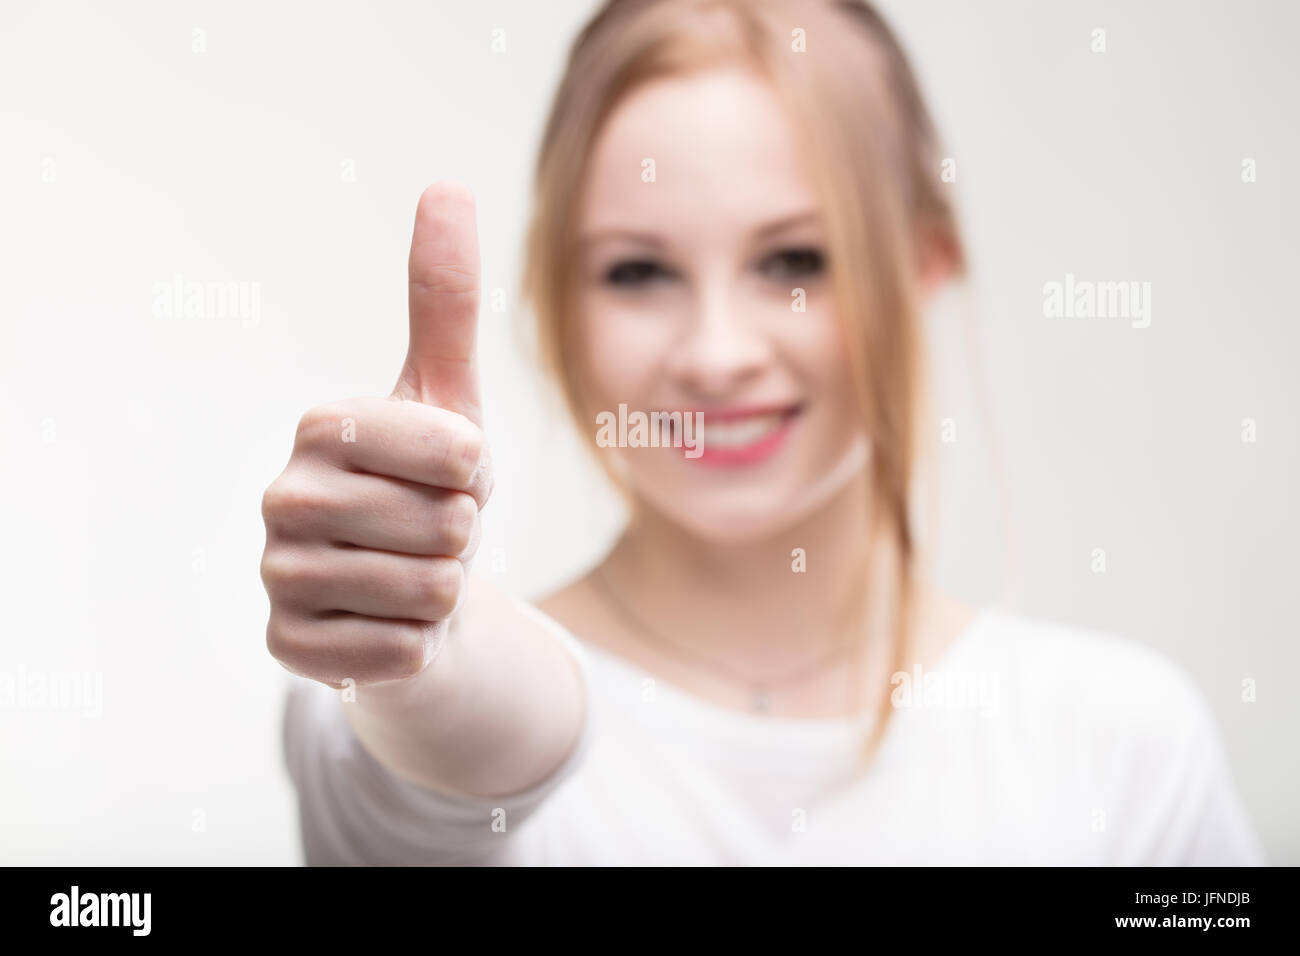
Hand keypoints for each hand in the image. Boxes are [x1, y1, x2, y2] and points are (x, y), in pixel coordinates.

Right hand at [261, 182, 491, 686]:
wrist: (407, 586)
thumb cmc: (430, 484)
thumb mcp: (449, 395)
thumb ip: (444, 298)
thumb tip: (445, 184)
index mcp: (321, 426)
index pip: (459, 454)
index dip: (477, 473)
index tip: (447, 473)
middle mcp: (284, 497)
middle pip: (448, 527)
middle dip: (463, 534)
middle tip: (428, 530)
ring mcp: (278, 576)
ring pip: (431, 593)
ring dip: (445, 590)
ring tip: (412, 572)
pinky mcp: (288, 647)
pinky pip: (401, 652)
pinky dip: (417, 643)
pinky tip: (387, 623)